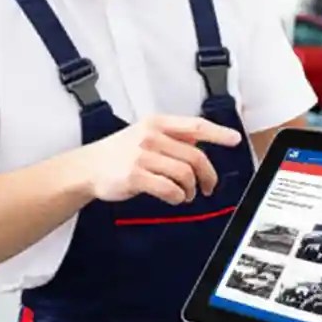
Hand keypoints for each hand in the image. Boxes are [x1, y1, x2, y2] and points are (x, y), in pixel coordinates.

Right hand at [81, 115, 241, 204]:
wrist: (86, 168)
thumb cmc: (118, 153)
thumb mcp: (144, 133)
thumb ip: (171, 136)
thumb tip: (201, 141)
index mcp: (156, 123)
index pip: (195, 126)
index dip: (218, 133)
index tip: (234, 140)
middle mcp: (151, 136)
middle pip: (195, 156)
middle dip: (207, 175)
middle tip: (208, 187)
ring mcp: (142, 155)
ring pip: (185, 174)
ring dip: (191, 189)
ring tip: (186, 194)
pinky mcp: (135, 176)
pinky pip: (169, 189)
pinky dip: (177, 197)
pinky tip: (174, 198)